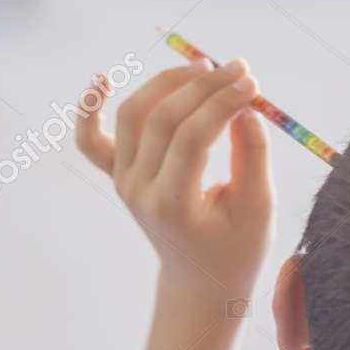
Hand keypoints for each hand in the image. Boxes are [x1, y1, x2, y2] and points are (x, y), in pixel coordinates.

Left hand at [76, 57, 275, 312]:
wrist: (200, 281)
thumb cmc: (236, 248)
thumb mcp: (259, 207)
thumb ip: (252, 154)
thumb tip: (245, 104)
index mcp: (173, 206)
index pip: (192, 138)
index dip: (222, 103)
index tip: (252, 83)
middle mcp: (138, 191)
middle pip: (161, 120)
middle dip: (203, 86)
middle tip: (239, 69)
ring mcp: (122, 181)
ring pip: (131, 115)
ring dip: (165, 83)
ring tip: (202, 67)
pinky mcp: (118, 174)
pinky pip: (92, 140)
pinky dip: (90, 109)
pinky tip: (101, 78)